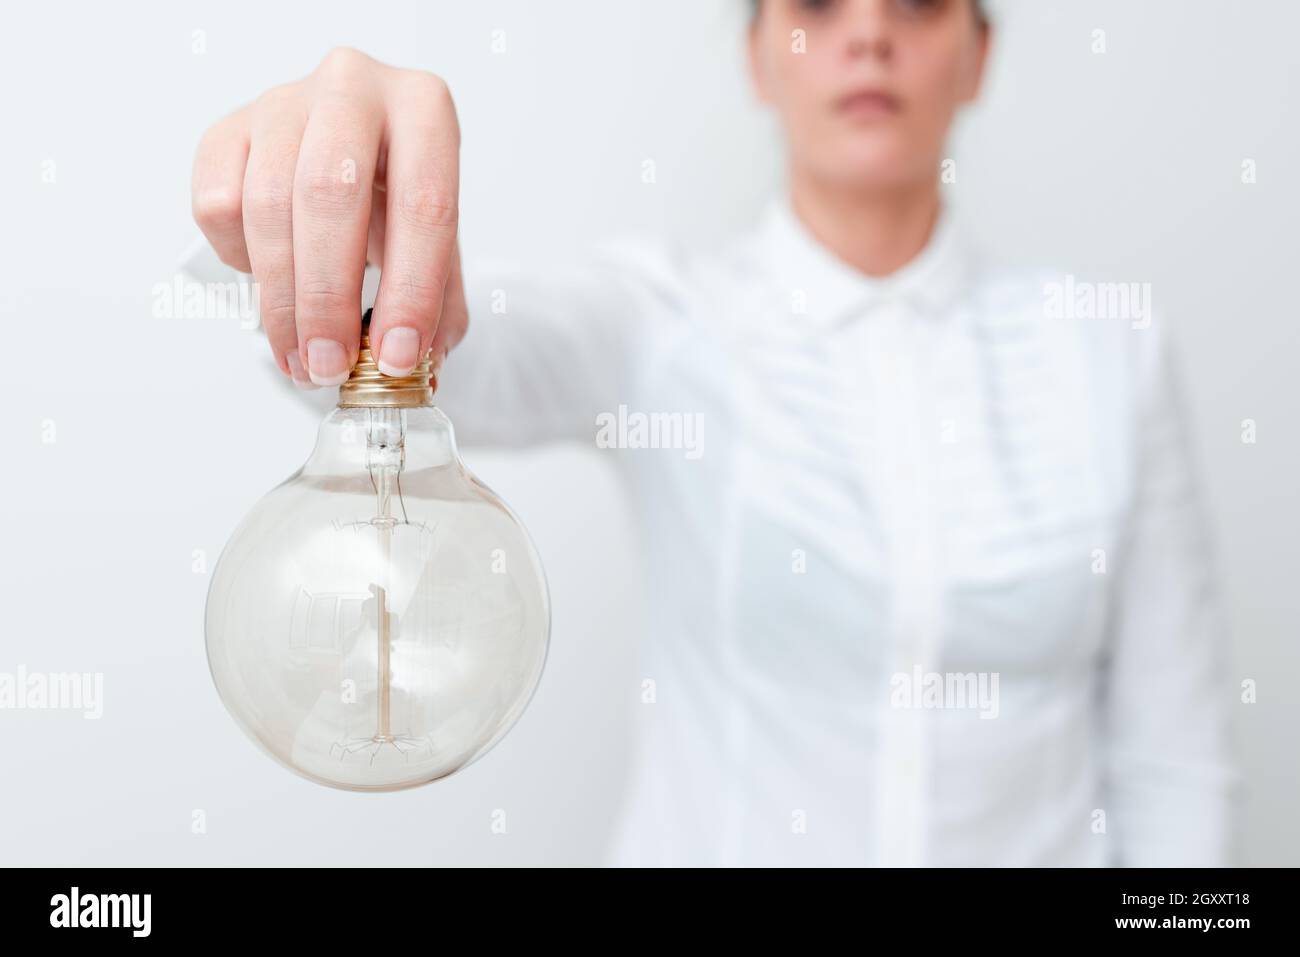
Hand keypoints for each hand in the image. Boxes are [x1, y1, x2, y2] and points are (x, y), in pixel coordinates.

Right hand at [191, 47, 466, 387]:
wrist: (349, 153)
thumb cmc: (398, 202)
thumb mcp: (439, 248)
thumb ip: (439, 308)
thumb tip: (415, 370)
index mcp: (425, 109)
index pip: (423, 204)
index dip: (410, 291)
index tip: (394, 357)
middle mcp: (353, 86)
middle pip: (329, 194)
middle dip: (328, 298)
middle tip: (329, 365)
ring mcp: (282, 101)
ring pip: (266, 204)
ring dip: (281, 300)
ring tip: (300, 359)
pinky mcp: (226, 128)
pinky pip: (217, 204)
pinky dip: (241, 258)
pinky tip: (271, 279)